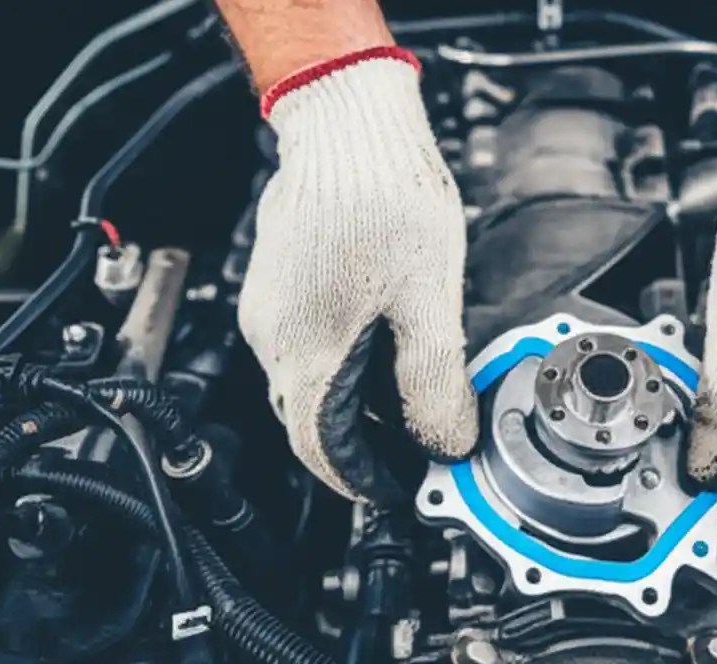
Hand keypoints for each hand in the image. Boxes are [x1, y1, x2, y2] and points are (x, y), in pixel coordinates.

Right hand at [239, 49, 476, 503]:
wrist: (348, 122)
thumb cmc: (385, 196)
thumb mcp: (430, 301)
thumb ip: (435, 383)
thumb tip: (447, 441)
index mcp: (308, 353)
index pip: (321, 451)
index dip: (361, 481)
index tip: (396, 489)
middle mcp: (273, 337)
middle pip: (313, 419)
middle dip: (364, 443)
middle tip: (416, 445)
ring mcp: (269, 308)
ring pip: (309, 381)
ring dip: (356, 401)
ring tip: (409, 396)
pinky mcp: (277, 283)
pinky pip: (304, 344)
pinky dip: (342, 362)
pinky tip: (383, 342)